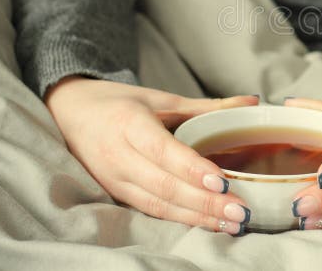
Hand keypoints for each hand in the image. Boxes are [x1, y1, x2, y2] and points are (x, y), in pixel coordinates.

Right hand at [45, 76, 258, 234]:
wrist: (70, 114)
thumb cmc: (119, 103)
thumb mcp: (161, 97)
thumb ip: (207, 106)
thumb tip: (251, 102)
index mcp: (129, 124)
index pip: (163, 151)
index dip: (192, 169)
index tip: (222, 181)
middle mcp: (118, 156)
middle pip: (164, 185)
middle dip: (204, 202)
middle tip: (241, 210)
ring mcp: (115, 180)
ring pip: (158, 204)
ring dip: (197, 217)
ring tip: (232, 223)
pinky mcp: (116, 195)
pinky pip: (151, 210)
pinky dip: (182, 219)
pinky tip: (210, 224)